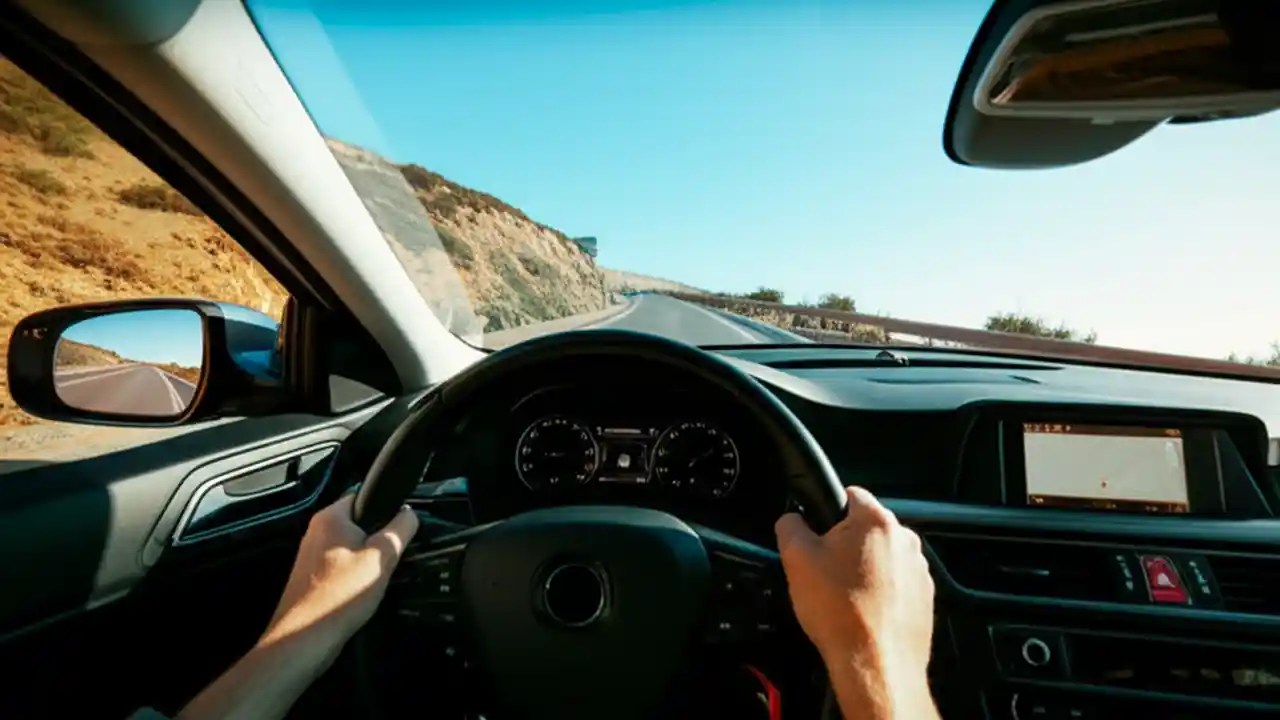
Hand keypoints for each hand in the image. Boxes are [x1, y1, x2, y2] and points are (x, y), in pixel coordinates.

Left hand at [259, 494, 418, 659]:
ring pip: (353, 547)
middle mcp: (316, 531)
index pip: (365, 496)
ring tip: (380, 577)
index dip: (388, 509)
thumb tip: (410, 512)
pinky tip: (364, 592)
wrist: (305, 639)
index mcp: (330, 517)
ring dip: (369, 560)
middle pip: (360, 524)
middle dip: (380, 539)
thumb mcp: (382, 556)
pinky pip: (343, 567)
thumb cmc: (342, 594)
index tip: (403, 529)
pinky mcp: (312, 578)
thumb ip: (400, 529)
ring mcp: (311, 555)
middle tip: (395, 557)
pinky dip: (356, 576)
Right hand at [775, 486, 936, 719]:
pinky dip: (881, 592)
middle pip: (866, 528)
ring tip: (845, 598)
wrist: (876, 664)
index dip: (826, 511)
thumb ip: (789, 526)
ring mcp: (919, 570)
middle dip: (845, 544)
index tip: (817, 534)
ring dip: (864, 569)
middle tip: (826, 572)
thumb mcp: (796, 559)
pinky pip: (897, 584)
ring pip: (882, 557)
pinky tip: (863, 612)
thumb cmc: (840, 612)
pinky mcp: (925, 597)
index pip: (849, 493)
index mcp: (876, 521)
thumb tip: (791, 519)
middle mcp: (905, 539)